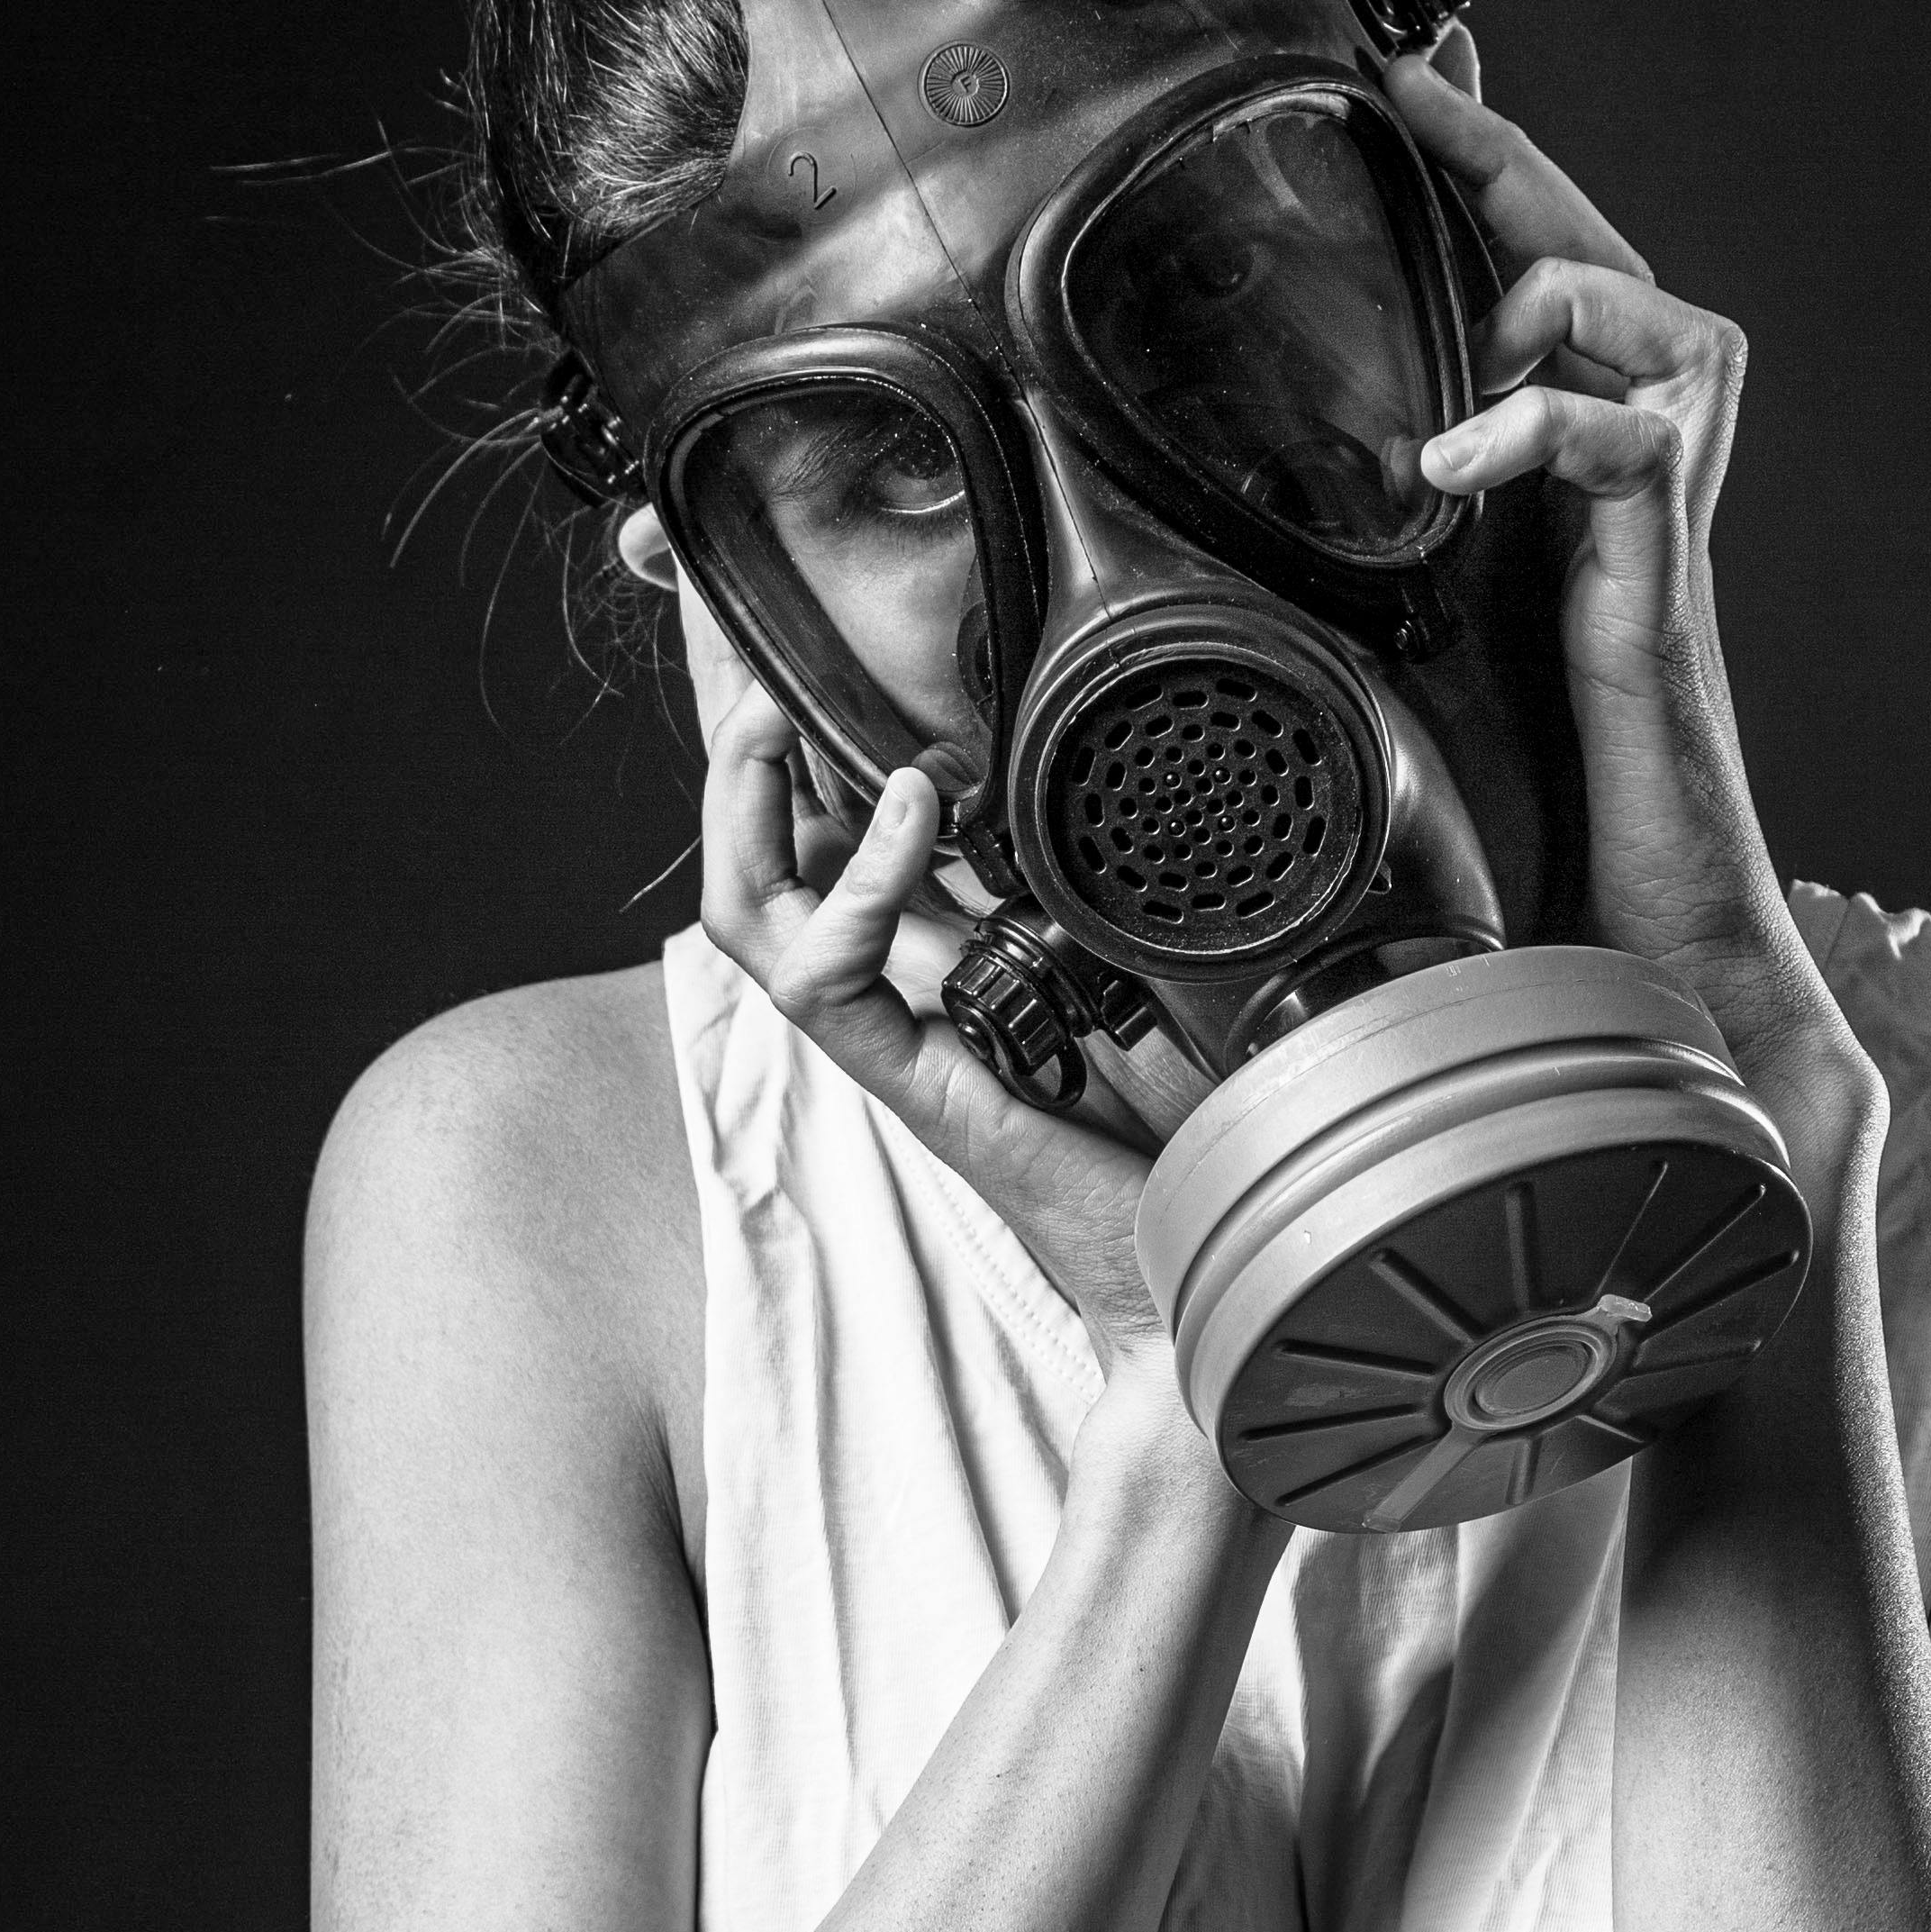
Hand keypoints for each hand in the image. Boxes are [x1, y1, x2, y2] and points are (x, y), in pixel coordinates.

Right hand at [664, 558, 1167, 1377]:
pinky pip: (828, 982)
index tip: (776, 663)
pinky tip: (905, 809)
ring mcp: (895, 1042)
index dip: (781, 757)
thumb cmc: (1183, 1137)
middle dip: (734, 764)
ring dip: (751, 807)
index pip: (822, 845)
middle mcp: (895, 1000)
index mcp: (934, 966)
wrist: (1196, 1268)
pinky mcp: (914, 1083)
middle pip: (753, 872)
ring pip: (754, 918)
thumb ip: (1095, 884)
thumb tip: (1090, 779)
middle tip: (756, 677)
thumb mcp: (1144, 962)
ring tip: (780, 719)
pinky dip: (856, 885)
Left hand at [1383, 54, 1877, 1165]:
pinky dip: (1547, 424)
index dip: (1477, 180)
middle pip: (1603, 268)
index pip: (1528, 297)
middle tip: (1413, 87)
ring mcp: (1652, 541)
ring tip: (1466, 346)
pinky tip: (1461, 461)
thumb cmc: (1522, 845)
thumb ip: (1351, 590)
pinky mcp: (1664, 593)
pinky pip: (1641, 442)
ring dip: (1559, 293)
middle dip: (1510, 168)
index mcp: (1548, 504)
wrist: (1630, 964)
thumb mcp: (1398, 679)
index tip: (1396, 80)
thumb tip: (1214, 551)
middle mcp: (1615, 501)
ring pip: (1664, 323)